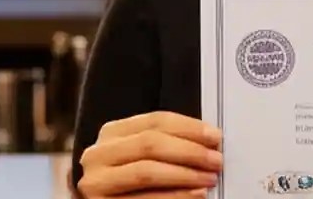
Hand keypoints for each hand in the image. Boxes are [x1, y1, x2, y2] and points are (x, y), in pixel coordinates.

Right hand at [77, 111, 222, 198]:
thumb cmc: (125, 184)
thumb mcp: (137, 156)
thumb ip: (164, 146)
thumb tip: (206, 143)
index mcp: (111, 135)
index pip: (155, 121)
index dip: (189, 127)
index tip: (214, 136)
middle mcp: (99, 155)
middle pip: (150, 144)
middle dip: (190, 151)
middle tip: (215, 160)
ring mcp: (97, 183)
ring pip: (146, 171)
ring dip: (185, 174)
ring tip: (208, 178)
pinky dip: (175, 196)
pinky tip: (194, 195)